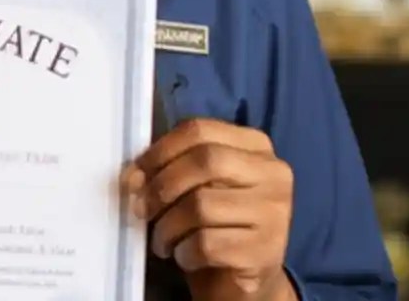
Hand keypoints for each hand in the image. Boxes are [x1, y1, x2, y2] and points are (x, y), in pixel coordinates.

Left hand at [123, 119, 294, 300]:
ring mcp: (274, 213)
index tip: (134, 174)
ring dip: (167, 228)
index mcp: (256, 146)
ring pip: (202, 206)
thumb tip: (133, 176)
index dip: (159, 150)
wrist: (243, 279)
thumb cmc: (215, 223)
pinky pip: (207, 244)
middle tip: (142, 209)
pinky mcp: (265, 251)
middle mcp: (274, 174)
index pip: (200, 129)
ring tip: (162, 241)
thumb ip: (171, 168)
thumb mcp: (198, 185)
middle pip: (204, 161)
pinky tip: (185, 257)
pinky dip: (184, 253)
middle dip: (162, 186)